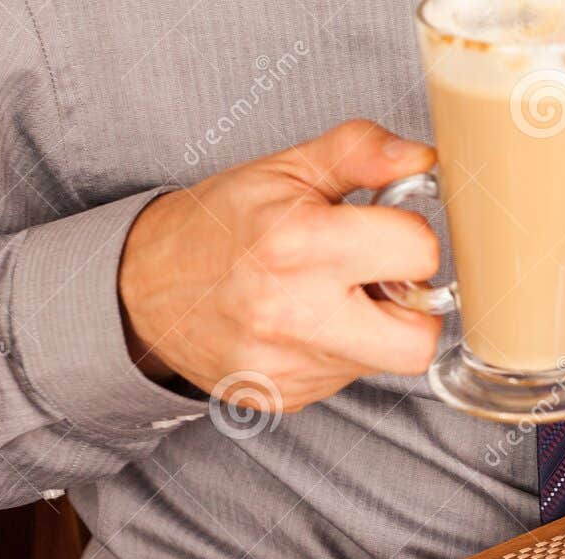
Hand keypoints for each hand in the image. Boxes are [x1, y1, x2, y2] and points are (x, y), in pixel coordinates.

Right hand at [119, 120, 441, 411]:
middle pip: (418, 342)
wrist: (142, 287)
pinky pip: (344, 380)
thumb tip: (422, 158)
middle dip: (414, 310)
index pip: (419, 254)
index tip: (387, 233)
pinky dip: (338, 351)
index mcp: (298, 244)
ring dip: (373, 328)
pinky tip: (305, 324)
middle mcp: (294, 315)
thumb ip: (359, 154)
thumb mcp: (285, 170)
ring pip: (383, 362)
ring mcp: (288, 366)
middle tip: (381, 282)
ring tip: (331, 296)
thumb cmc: (216, 225)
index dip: (413, 238)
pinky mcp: (283, 397)